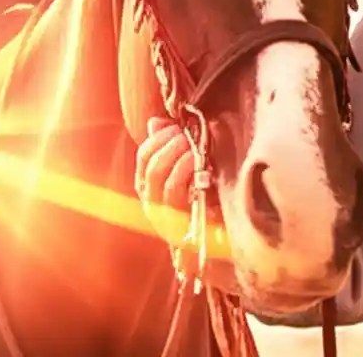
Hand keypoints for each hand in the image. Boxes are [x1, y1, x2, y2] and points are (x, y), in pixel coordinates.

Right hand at [135, 117, 195, 245]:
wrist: (219, 239)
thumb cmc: (205, 198)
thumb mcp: (188, 169)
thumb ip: (170, 146)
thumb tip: (156, 122)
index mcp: (149, 186)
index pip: (144, 156)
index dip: (157, 138)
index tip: (174, 126)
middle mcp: (152, 201)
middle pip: (151, 167)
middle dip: (167, 145)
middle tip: (185, 134)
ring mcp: (164, 214)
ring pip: (160, 179)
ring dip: (176, 156)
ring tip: (191, 145)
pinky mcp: (178, 223)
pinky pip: (176, 193)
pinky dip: (184, 172)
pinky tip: (196, 162)